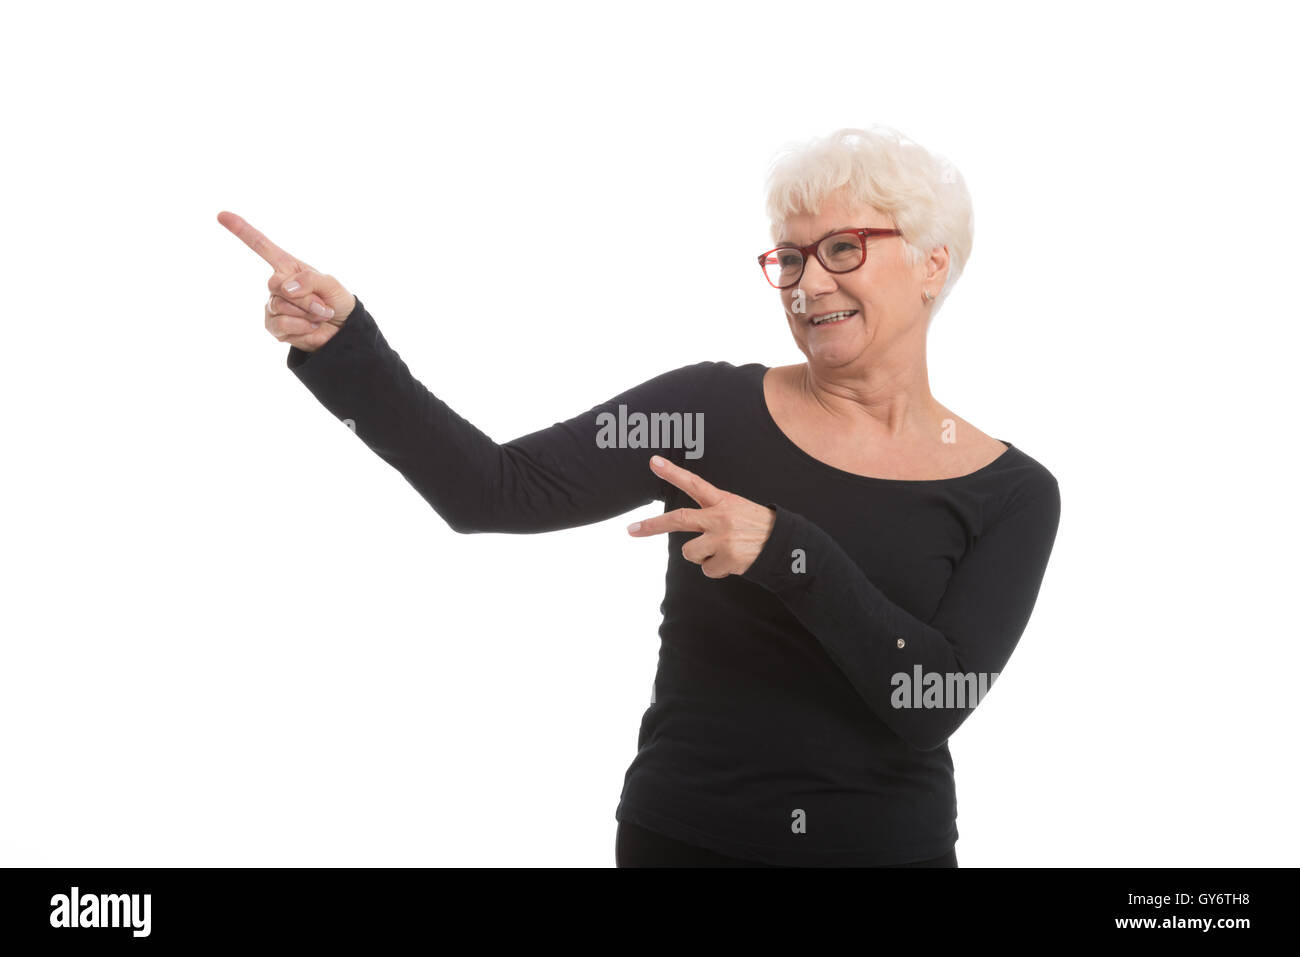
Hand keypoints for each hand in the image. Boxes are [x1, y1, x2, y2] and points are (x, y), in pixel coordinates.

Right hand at [217, 210, 356, 352]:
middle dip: (305, 297)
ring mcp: (272, 305)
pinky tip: (310, 327)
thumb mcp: (330, 284)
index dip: (241, 230)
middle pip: (275, 284)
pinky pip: (282, 324)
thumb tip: (285, 288)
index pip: (261, 246)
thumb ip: (309, 280)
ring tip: (318, 316)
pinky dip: (302, 327)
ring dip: (307, 314)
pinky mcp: (273, 326)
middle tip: (322, 305)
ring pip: (281, 306)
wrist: (341, 330)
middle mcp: (277, 284)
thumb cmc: (335, 301)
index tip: (221, 215)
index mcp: (288, 266)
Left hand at [627, 455, 775, 577]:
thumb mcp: (737, 508)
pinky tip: (733, 561)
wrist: (784, 546)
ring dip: (701, 556)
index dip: (672, 472)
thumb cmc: (757, 527)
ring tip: (723, 551)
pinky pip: (707, 570)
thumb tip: (685, 524)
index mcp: (723, 501)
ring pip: (690, 553)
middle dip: (652, 526)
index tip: (653, 462)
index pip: (694, 483)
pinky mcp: (727, 559)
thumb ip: (713, 511)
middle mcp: (720, 518)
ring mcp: (722, 539)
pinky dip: (717, 570)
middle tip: (631, 529)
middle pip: (679, 519)